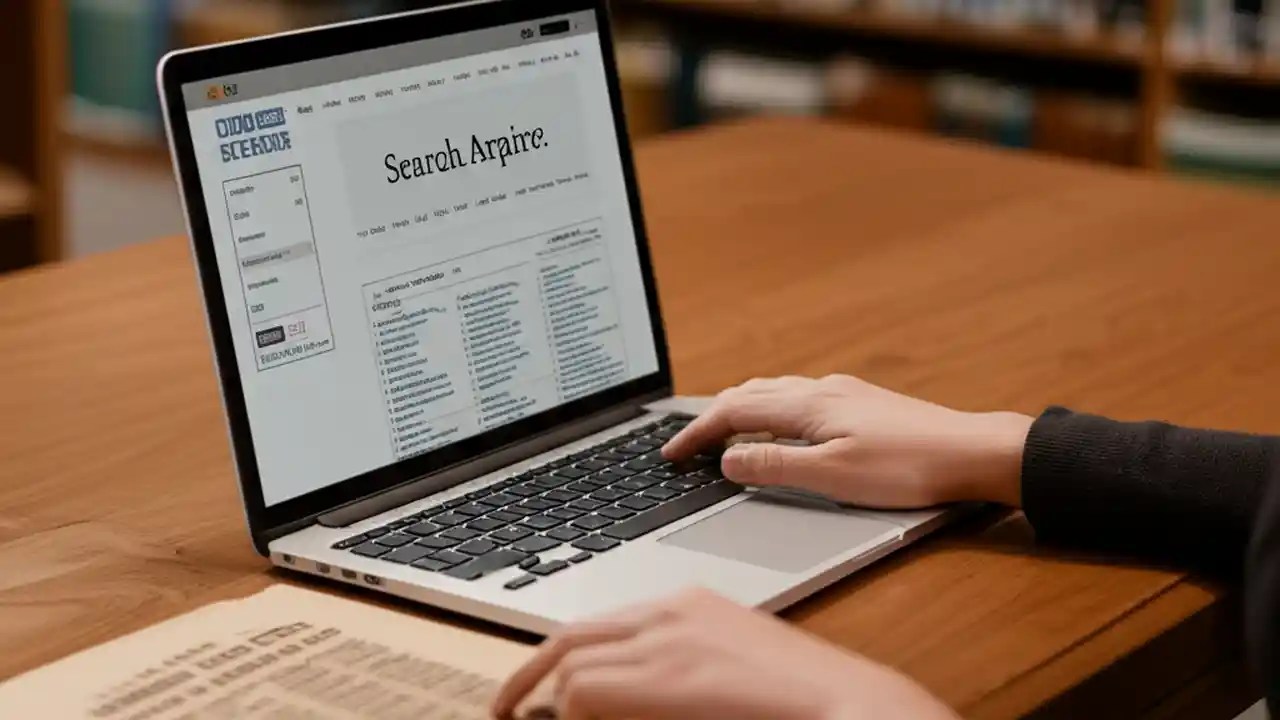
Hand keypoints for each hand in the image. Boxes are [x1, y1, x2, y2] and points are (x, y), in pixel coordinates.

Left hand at [492, 588, 958, 719]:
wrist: (852, 706)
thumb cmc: (808, 700)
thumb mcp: (735, 666)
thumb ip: (683, 669)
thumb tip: (640, 692)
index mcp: (689, 603)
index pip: (604, 623)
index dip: (565, 655)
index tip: (547, 682)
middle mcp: (669, 610)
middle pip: (572, 634)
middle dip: (529, 672)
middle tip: (507, 705)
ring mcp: (662, 639)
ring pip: (571, 662)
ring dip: (554, 699)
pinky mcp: (658, 675)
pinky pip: (584, 690)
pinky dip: (576, 712)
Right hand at [664, 374, 1032, 508]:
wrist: (971, 452)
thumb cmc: (908, 468)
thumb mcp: (833, 476)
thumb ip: (776, 466)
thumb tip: (729, 460)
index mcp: (808, 405)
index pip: (734, 412)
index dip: (697, 433)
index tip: (670, 453)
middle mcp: (821, 389)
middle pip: (750, 393)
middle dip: (711, 416)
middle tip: (686, 443)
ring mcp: (843, 392)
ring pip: (774, 391)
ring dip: (740, 408)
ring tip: (721, 431)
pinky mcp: (862, 401)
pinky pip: (797, 396)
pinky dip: (769, 409)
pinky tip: (781, 425)